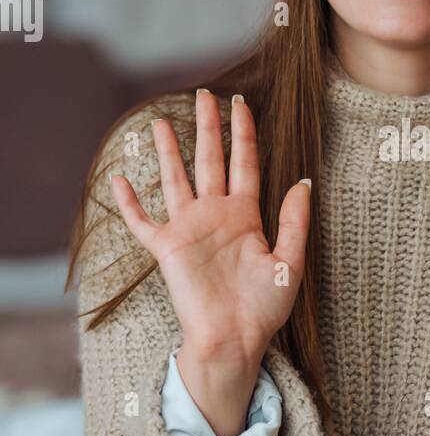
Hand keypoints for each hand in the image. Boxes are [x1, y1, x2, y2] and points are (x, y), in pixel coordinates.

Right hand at [109, 89, 310, 435]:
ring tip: (158, 121)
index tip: (242, 102)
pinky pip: (143, 222)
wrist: (235, 341)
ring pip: (176, 180)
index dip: (244, 133)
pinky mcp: (167, 250)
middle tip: (206, 95)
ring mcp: (189, 230)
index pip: (245, 163)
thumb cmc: (264, 309)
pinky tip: (119, 178)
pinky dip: (129, 202)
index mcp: (246, 216)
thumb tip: (304, 182)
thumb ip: (295, 222)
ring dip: (167, 151)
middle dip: (207, 127)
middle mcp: (216, 216)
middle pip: (210, 160)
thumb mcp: (290, 263)